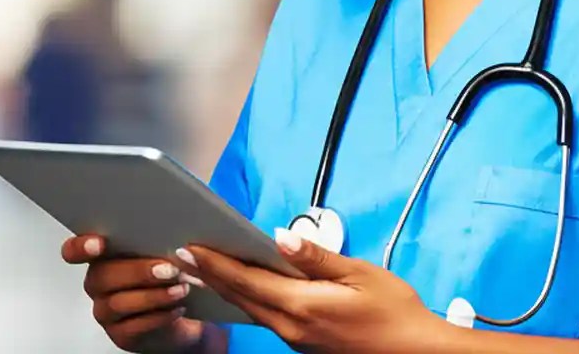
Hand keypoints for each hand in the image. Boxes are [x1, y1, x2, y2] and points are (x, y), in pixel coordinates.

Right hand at [62, 234, 208, 352]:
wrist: (184, 311)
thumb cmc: (171, 275)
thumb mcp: (171, 252)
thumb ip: (169, 244)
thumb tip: (181, 247)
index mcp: (105, 254)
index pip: (75, 250)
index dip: (81, 246)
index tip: (99, 244)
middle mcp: (99, 281)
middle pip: (103, 275)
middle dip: (138, 272)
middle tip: (169, 269)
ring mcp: (106, 309)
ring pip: (118, 303)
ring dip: (153, 295)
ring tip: (180, 289)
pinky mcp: (119, 334)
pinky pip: (132, 327)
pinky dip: (158, 317)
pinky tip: (176, 309)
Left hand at [174, 229, 450, 352]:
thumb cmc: (395, 312)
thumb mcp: (360, 274)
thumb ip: (316, 257)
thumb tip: (279, 235)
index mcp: (302, 306)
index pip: (246, 281)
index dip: (215, 263)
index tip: (190, 246)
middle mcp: (291, 327)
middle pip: (241, 297)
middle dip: (211, 274)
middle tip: (183, 254)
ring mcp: (296, 340)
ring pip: (252, 310)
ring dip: (226, 288)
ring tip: (204, 268)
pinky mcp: (304, 345)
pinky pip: (266, 319)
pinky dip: (248, 299)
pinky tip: (243, 288)